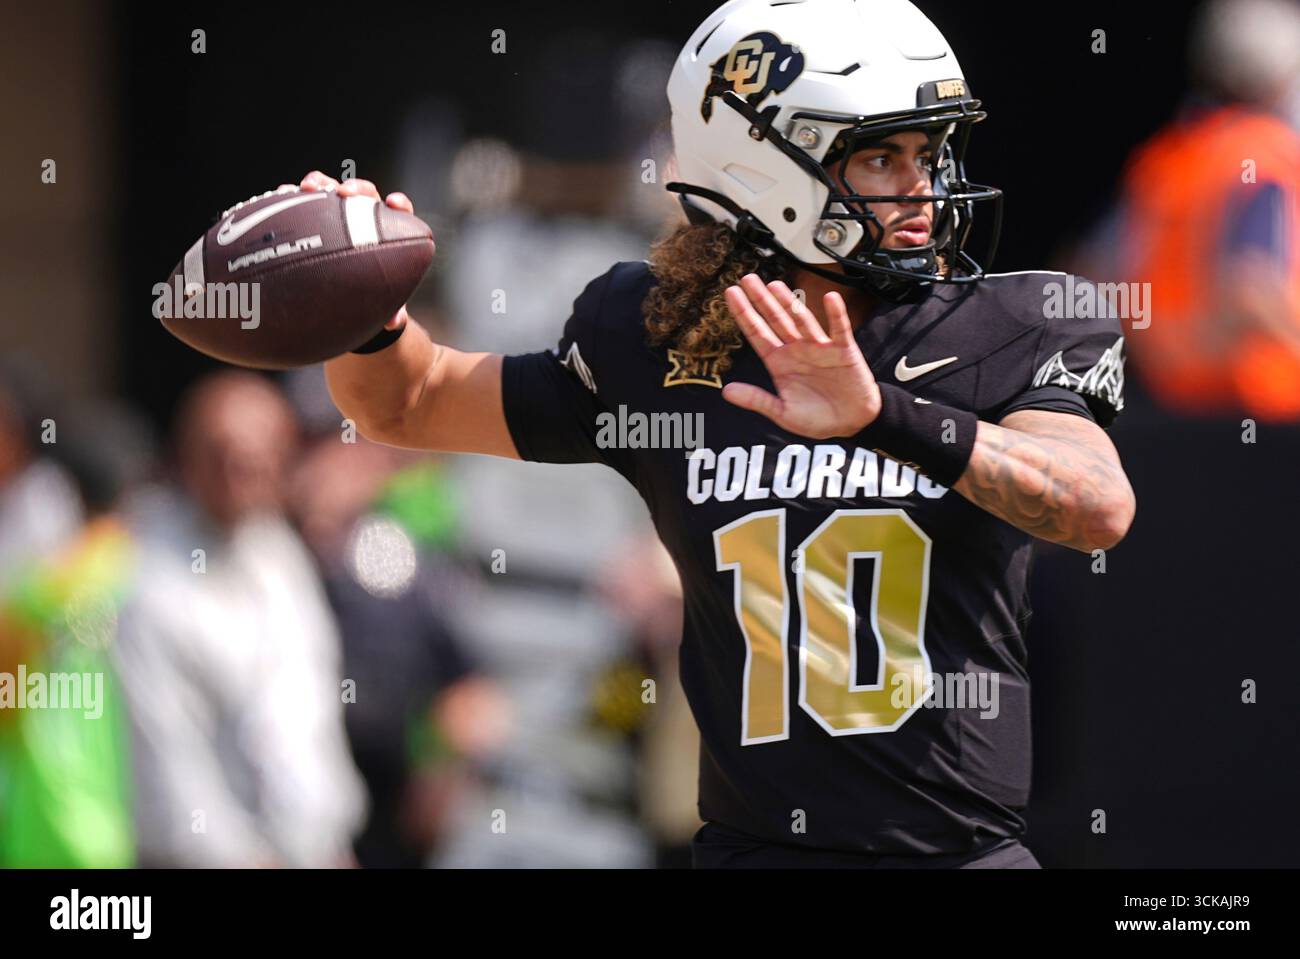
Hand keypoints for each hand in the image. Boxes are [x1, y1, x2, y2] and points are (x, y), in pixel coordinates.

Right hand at [297, 170, 416, 332]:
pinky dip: (293, 196)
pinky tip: (280, 195)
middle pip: (364, 194)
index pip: (398, 213)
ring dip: (321, 183)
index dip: (398, 204)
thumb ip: (392, 313)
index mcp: (388, 232)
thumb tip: (394, 322)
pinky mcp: (314, 215)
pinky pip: (304, 201)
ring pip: (332, 189)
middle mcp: (364, 217)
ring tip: (308, 187)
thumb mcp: (382, 304)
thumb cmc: (370, 294)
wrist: (347, 295)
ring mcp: (337, 213)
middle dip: (354, 189)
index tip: (393, 203)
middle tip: (344, 193)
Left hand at [721, 274, 880, 437]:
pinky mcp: (843, 350)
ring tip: (775, 286)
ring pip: (802, 320)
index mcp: (779, 362)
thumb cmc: (817, 419)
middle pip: (776, 320)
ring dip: (790, 303)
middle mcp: (797, 349)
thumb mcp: (783, 413)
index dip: (744, 314)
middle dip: (761, 300)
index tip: (731, 294)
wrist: (851, 424)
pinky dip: (836, 314)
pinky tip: (831, 299)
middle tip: (747, 279)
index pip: (757, 334)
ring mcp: (820, 347)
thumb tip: (726, 392)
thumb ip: (757, 400)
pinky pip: (839, 329)